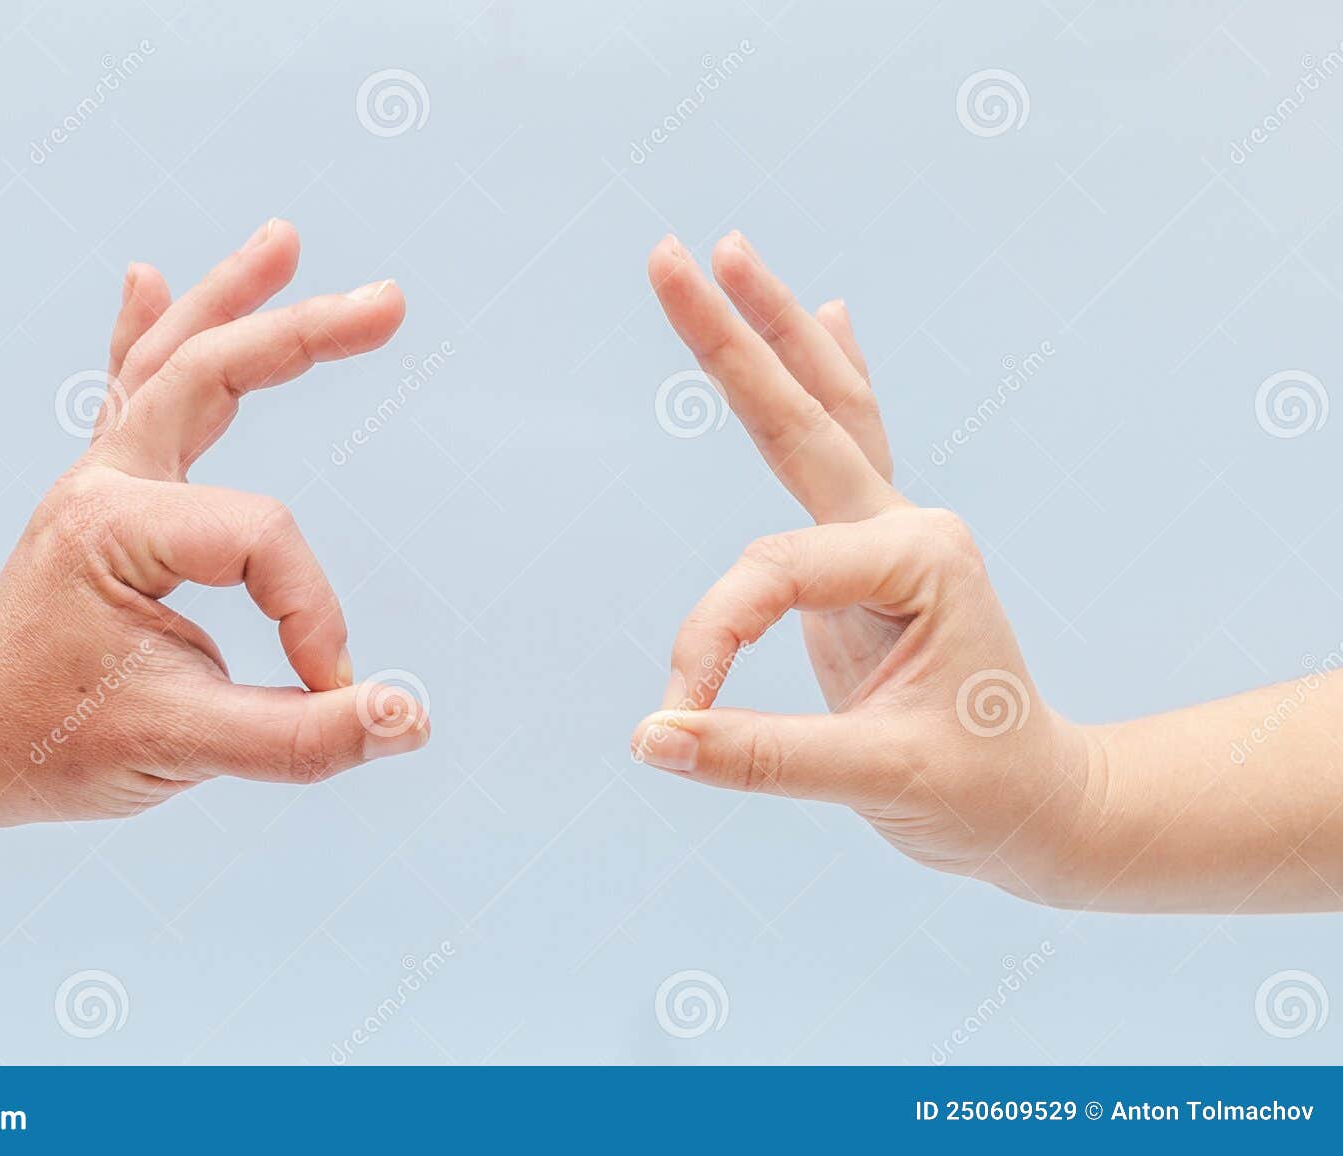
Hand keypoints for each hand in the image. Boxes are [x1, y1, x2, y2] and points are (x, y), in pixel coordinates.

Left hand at [0, 220, 429, 833]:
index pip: (261, 539)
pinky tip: (149, 275)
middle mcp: (104, 483)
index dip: (313, 615)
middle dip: (304, 333)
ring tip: (284, 240)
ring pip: (168, 360)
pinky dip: (144, 333)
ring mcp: (98, 478)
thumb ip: (303, 738)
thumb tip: (412, 719)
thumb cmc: (51, 747)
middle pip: (211, 372)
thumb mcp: (182, 750)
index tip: (328, 689)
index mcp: (117, 528)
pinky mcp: (102, 493)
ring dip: (230, 299)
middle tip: (391, 303)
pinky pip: (126, 392)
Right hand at [630, 232, 1096, 905]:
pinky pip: (847, 442)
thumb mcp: (880, 782)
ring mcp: (892, 531)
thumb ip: (759, 758)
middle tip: (670, 252)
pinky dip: (832, 374)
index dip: (707, 643)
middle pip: (803, 415)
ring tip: (734, 252)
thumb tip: (650, 738)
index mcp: (919, 561)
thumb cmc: (980, 796)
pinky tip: (834, 312)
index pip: (768, 577)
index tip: (674, 720)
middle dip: (732, 337)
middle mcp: (908, 526)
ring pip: (826, 411)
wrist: (1042, 807)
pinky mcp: (871, 554)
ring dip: (775, 333)